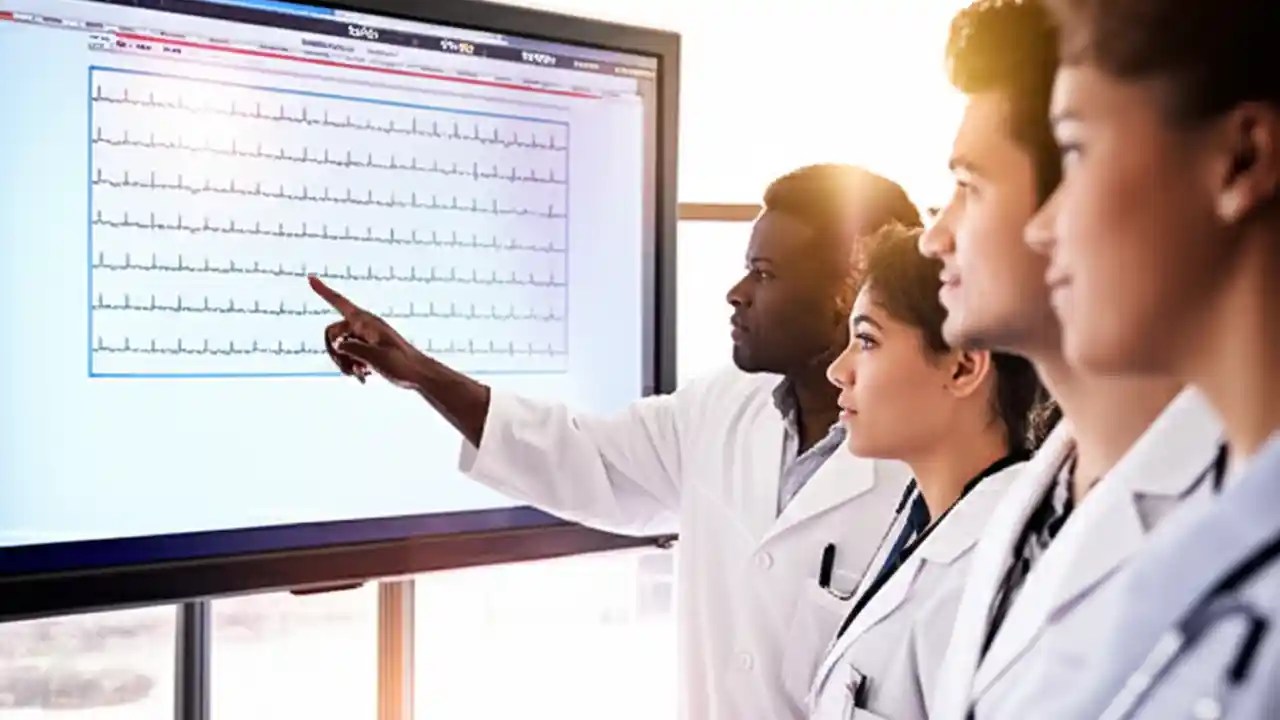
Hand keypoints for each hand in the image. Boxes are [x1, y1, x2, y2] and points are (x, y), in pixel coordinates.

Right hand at [309, 275, 424, 387]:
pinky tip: (364, 376)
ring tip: (360, 374)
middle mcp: (364, 326)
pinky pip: (349, 354)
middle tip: (348, 370)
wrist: (418, 374)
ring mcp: (365, 337)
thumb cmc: (401, 364)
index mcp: (366, 322)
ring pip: (340, 346)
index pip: (340, 303)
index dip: (324, 291)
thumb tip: (337, 344)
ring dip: (344, 362)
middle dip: (335, 352)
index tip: (310, 278)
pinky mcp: (368, 348)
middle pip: (333, 333)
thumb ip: (353, 348)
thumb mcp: (376, 357)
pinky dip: (352, 365)